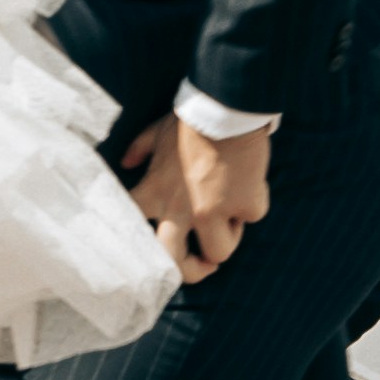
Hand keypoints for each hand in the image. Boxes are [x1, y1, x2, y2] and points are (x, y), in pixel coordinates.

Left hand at [122, 119, 271, 285]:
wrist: (227, 108)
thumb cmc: (190, 120)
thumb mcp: (157, 132)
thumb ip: (140, 149)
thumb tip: (126, 161)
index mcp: (155, 193)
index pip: (131, 233)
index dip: (136, 250)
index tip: (150, 254)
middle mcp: (180, 210)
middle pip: (177, 263)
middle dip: (192, 271)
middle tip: (204, 263)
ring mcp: (214, 212)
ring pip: (220, 252)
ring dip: (227, 239)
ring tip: (231, 219)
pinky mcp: (245, 205)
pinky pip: (253, 217)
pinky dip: (254, 203)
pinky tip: (251, 182)